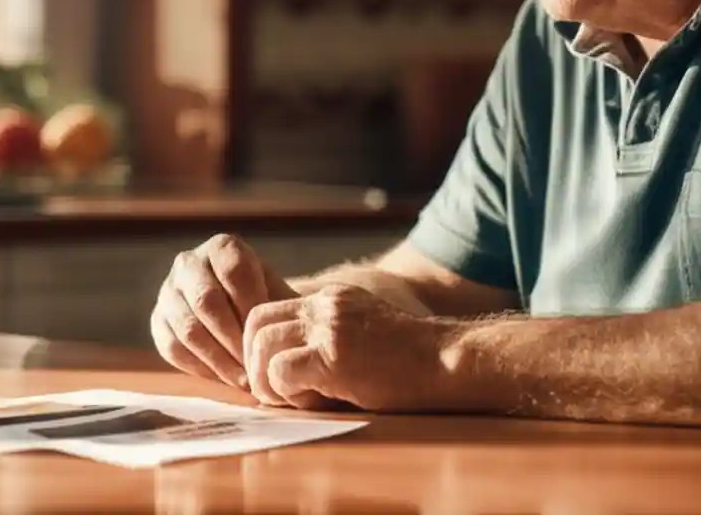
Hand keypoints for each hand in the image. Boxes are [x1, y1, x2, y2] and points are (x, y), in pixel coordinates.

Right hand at [150, 234, 298, 388]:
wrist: (237, 313)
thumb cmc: (267, 304)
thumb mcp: (279, 296)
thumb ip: (287, 307)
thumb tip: (298, 330)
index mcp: (221, 247)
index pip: (234, 271)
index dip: (252, 305)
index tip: (269, 333)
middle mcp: (189, 263)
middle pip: (206, 301)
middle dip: (234, 338)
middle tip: (256, 365)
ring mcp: (168, 292)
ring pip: (188, 328)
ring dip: (219, 359)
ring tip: (244, 379)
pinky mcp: (158, 321)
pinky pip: (173, 348)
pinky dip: (201, 368)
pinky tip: (225, 378)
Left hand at [242, 284, 455, 410]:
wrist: (448, 363)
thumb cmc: (412, 364)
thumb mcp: (364, 335)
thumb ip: (326, 342)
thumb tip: (283, 372)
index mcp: (330, 300)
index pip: (269, 311)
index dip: (260, 346)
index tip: (273, 375)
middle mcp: (325, 306)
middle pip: (256, 321)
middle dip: (252, 360)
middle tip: (271, 390)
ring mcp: (329, 327)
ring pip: (262, 344)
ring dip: (265, 378)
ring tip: (289, 398)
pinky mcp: (334, 355)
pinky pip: (281, 369)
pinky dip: (284, 391)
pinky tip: (310, 401)